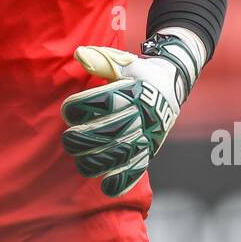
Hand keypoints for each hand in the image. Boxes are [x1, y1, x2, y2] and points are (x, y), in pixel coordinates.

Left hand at [60, 29, 202, 196]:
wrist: (172, 82)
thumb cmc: (139, 72)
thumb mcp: (123, 62)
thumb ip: (101, 60)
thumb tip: (79, 54)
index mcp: (135, 91)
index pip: (108, 101)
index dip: (85, 107)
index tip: (67, 110)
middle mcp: (143, 114)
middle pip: (113, 130)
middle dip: (87, 137)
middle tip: (68, 139)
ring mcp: (149, 133)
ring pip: (123, 152)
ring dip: (99, 160)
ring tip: (80, 162)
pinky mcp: (152, 147)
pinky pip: (139, 167)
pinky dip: (123, 179)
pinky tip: (106, 187)